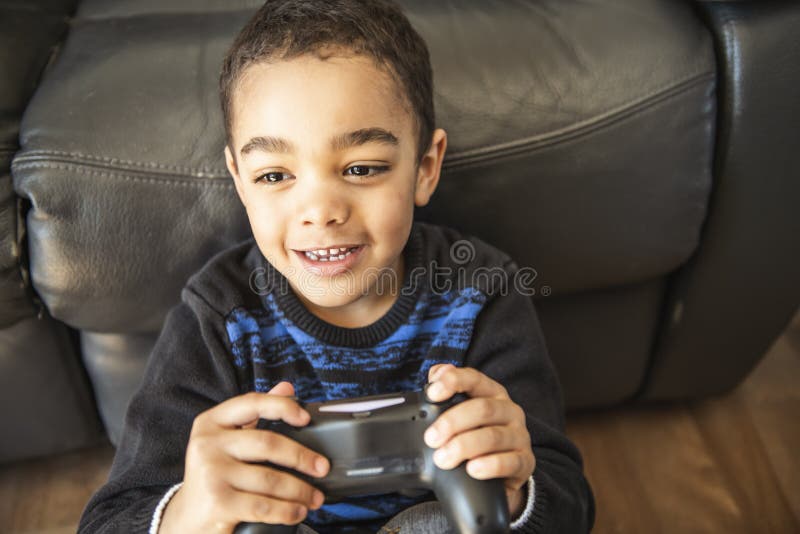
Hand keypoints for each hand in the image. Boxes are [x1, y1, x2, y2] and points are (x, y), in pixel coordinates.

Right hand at [159, 382, 329, 532]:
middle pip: (267, 443)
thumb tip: (287, 387)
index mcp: (211, 422)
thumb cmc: (215, 474)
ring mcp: (211, 473)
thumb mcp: (229, 439)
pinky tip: (297, 512)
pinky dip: (287, 510)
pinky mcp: (218, 502)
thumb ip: (255, 412)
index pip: (252, 403)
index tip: (306, 418)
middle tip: (322, 468)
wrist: (187, 519)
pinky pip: (263, 505)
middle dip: (302, 457)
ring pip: (270, 479)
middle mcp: (207, 444)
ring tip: (314, 497)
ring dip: (300, 490)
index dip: (283, 406)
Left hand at [423, 365, 534, 517]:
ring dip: (464, 447)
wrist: (501, 472)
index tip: (432, 394)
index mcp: (492, 393)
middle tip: (431, 438)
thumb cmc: (475, 435)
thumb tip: (435, 375)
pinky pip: (510, 462)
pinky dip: (489, 466)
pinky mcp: (526, 462)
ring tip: (443, 459)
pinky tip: (472, 470)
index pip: (474, 379)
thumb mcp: (459, 412)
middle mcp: (509, 410)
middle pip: (483, 409)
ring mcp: (520, 436)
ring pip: (493, 437)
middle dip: (453, 422)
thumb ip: (446, 390)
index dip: (453, 382)